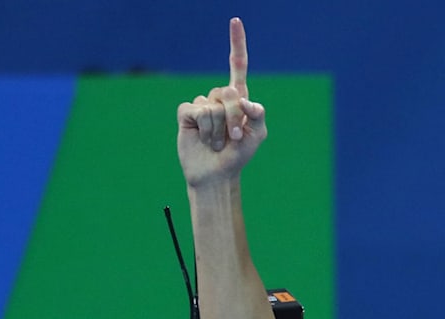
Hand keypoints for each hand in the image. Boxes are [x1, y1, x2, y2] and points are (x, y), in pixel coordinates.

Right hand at [177, 18, 266, 186]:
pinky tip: (204, 139)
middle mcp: (219, 97)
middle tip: (233, 138)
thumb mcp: (257, 135)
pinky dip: (206, 129)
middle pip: (228, 92)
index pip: (237, 65)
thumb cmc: (239, 154)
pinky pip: (198, 112)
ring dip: (220, 129)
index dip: (237, 43)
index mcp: (238, 98)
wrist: (217, 173)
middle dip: (234, 119)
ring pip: (213, 105)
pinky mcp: (186, 113)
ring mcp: (201, 103)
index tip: (235, 20)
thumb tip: (243, 100)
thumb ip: (257, 115)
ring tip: (218, 142)